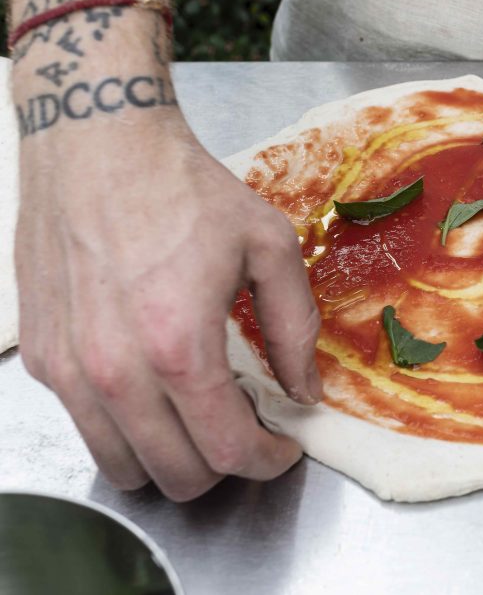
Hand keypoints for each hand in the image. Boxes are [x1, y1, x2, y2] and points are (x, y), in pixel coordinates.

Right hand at [16, 108, 321, 500]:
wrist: (96, 142)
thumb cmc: (183, 188)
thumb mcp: (268, 246)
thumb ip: (294, 328)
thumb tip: (305, 390)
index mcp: (179, 345)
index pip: (228, 450)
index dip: (267, 461)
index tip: (283, 448)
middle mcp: (115, 370)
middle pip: (178, 475)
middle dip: (226, 465)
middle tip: (248, 427)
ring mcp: (70, 369)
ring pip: (125, 467)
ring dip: (174, 458)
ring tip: (202, 412)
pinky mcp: (43, 358)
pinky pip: (88, 428)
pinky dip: (128, 429)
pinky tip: (156, 387)